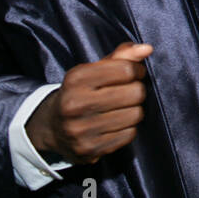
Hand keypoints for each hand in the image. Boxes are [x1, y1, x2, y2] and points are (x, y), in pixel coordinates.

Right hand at [26, 42, 153, 164]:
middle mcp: (75, 104)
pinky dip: (128, 128)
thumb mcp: (94, 70)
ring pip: (135, 115)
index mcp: (76, 79)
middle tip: (127, 92)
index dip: (137, 70)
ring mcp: (81, 129)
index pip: (126, 70)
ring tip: (122, 108)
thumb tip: (147, 48)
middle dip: (137, 90)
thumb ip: (121, 56)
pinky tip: (115, 124)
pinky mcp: (89, 149)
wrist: (51, 127)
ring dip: (134, 110)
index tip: (133, 74)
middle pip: (134, 93)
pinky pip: (129, 135)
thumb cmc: (80, 93)